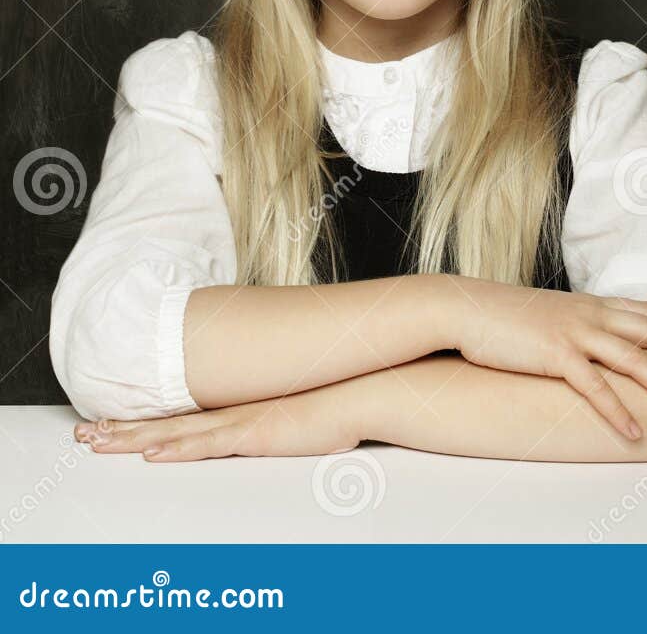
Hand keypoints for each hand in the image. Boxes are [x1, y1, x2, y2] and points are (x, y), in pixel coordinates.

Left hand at [74, 385, 359, 462]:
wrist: (361, 394)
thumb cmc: (335, 406)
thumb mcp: (296, 413)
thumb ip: (273, 417)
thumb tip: (269, 422)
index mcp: (238, 409)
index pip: (180, 417)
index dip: (142, 421)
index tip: (109, 423)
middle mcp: (232, 412)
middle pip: (166, 422)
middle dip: (121, 429)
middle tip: (82, 434)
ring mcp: (241, 421)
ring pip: (175, 431)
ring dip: (133, 438)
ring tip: (96, 442)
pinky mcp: (255, 434)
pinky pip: (208, 444)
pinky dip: (177, 448)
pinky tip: (151, 454)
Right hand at [441, 278, 646, 439]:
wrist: (467, 308)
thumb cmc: (508, 317)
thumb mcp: (554, 314)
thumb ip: (580, 325)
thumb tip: (598, 340)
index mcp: (595, 305)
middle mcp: (593, 316)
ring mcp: (576, 334)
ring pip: (635, 360)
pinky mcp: (555, 356)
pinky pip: (594, 388)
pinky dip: (617, 411)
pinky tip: (635, 432)